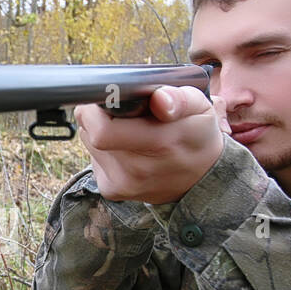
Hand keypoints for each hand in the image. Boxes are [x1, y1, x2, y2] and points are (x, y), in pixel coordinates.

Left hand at [76, 86, 229, 203]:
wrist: (201, 178)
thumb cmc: (198, 136)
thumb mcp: (201, 109)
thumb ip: (180, 100)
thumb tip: (160, 98)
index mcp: (158, 144)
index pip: (102, 129)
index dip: (97, 109)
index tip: (109, 99)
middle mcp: (135, 170)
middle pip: (90, 131)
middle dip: (100, 115)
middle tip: (125, 113)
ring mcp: (122, 183)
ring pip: (89, 142)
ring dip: (102, 131)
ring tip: (130, 131)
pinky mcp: (112, 191)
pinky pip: (93, 159)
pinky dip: (104, 150)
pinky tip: (128, 150)